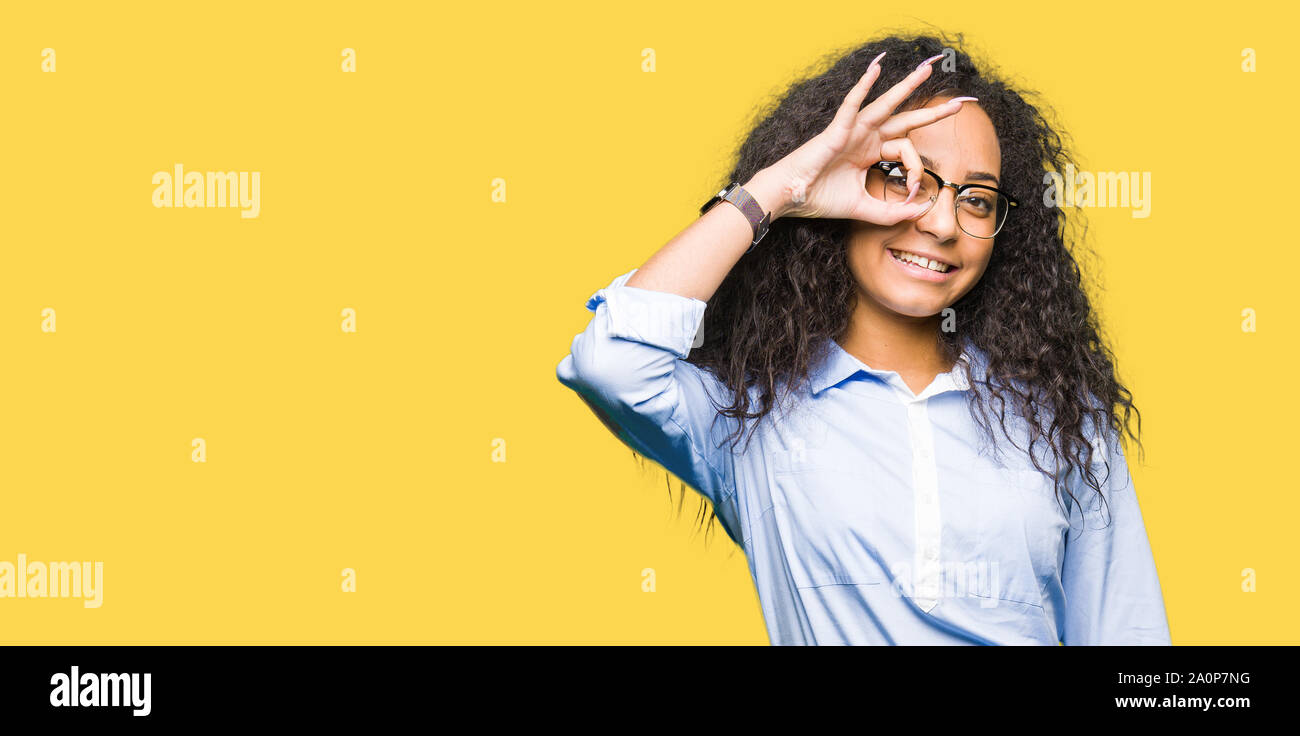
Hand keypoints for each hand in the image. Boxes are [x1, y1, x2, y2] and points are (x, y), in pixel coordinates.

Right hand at [754, 53, 976, 223]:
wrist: (789, 197)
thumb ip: (891, 212)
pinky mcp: (837, 130)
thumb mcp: (863, 209)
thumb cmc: (819, 199)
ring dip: (907, 87)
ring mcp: (852, 130)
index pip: (905, 152)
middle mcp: (865, 137)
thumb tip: (920, 212)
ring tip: (926, 70)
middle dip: (932, 113)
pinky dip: (863, 86)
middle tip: (959, 105)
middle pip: (904, 120)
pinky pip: (852, 104)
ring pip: (885, 105)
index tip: (914, 193)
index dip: (916, 171)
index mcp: (870, 152)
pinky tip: (876, 69)